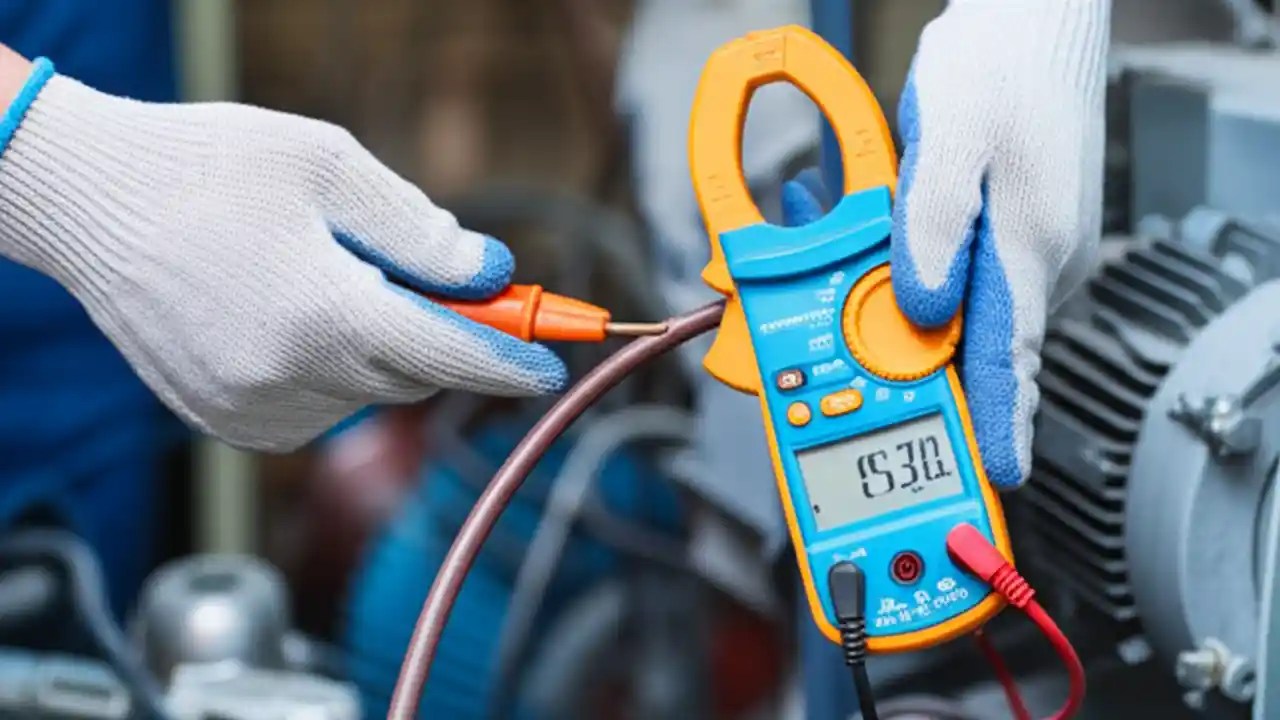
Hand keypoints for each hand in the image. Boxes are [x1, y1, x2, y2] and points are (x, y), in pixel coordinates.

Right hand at [0, 64, 566, 450]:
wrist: (87, 201)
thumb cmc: (208, 165)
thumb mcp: (328, 167)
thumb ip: (419, 230)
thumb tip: (490, 273)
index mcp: (320, 311)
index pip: (449, 355)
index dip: (510, 361)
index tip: (551, 367)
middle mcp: (287, 378)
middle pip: (414, 375)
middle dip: (440, 335)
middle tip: (437, 285)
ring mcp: (251, 410)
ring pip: (367, 393)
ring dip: (377, 347)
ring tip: (321, 278)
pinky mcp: (227, 424)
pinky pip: (318, 408)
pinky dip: (332, 370)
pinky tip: (288, 316)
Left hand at [890, 0, 1109, 488]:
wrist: (1031, 20)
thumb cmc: (998, 66)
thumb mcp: (950, 137)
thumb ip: (929, 228)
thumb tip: (920, 311)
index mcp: (1026, 246)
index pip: (1009, 359)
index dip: (997, 423)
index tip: (992, 474)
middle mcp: (1030, 258)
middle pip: (971, 347)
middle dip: (907, 371)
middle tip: (842, 381)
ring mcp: (1020, 248)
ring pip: (952, 312)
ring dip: (889, 317)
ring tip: (816, 296)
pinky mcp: (1004, 235)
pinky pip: (951, 277)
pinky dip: (902, 281)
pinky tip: (859, 258)